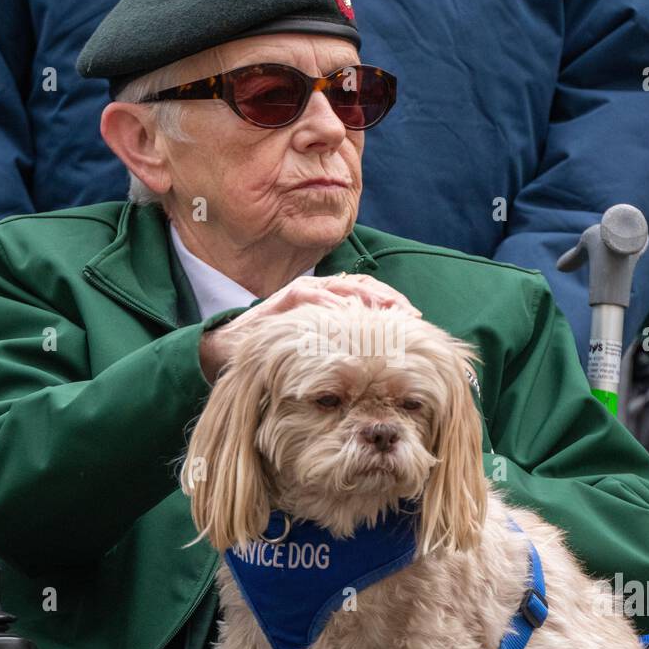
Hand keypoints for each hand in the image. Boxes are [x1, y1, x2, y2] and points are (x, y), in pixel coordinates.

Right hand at [199, 273, 421, 383]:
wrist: (233, 352)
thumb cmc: (278, 358)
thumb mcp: (318, 353)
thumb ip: (344, 349)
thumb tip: (382, 361)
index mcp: (332, 302)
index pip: (370, 295)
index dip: (394, 304)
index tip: (416, 320)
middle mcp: (320, 293)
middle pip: (364, 287)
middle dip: (388, 300)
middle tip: (410, 316)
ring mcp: (302, 294)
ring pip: (343, 287)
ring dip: (368, 298)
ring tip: (389, 311)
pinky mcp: (284, 300)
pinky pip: (312, 296)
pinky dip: (332, 303)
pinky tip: (348, 313)